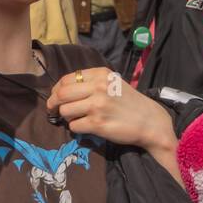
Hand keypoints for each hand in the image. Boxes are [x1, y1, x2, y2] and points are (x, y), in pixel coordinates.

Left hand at [46, 67, 175, 153]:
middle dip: (53, 104)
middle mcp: (98, 87)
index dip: (56, 90)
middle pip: (61, 94)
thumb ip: (90, 82)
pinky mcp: (97, 124)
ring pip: (65, 111)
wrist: (149, 121)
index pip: (66, 79)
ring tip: (76, 118)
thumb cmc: (128, 101)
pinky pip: (74, 126)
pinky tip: (86, 126)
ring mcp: (97, 106)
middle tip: (54, 110)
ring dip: (66, 117)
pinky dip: (76, 128)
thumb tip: (61, 90)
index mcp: (100, 74)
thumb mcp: (111, 82)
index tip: (56, 97)